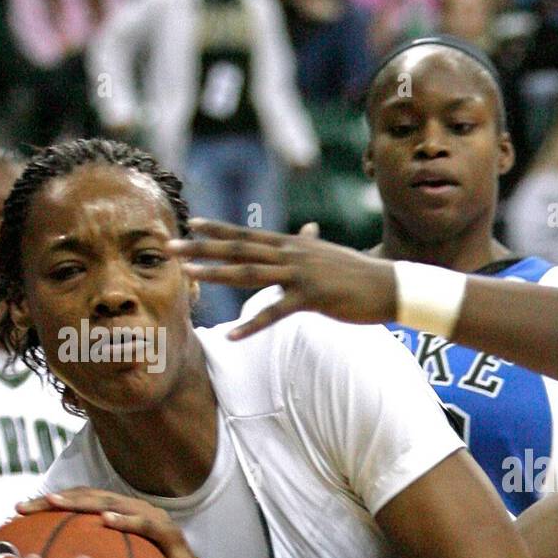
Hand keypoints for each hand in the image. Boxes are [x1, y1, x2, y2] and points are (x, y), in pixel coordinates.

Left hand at [17, 488, 218, 557]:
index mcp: (122, 517)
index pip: (80, 503)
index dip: (48, 503)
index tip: (16, 512)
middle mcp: (137, 512)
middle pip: (90, 497)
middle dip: (55, 499)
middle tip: (25, 506)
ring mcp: (155, 520)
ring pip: (114, 503)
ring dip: (84, 502)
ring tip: (57, 503)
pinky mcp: (171, 534)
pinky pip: (146, 524)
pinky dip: (127, 519)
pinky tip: (107, 520)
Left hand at [167, 219, 396, 339]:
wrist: (388, 285)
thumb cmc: (359, 273)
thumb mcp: (330, 253)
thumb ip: (312, 243)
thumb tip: (307, 229)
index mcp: (294, 244)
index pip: (248, 234)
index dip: (219, 228)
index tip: (192, 223)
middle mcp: (292, 253)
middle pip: (239, 249)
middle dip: (202, 247)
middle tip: (170, 246)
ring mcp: (300, 274)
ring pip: (249, 273)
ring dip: (216, 274)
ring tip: (188, 276)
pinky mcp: (311, 298)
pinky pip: (274, 313)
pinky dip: (251, 324)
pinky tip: (231, 335)